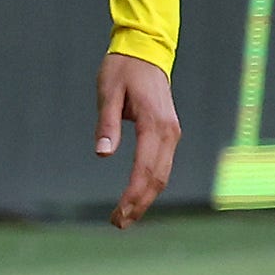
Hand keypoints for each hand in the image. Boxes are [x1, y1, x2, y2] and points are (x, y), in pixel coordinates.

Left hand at [93, 52, 176, 228]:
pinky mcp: (169, 132)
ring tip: (125, 217)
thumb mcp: (108, 92)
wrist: (146, 50)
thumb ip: (106, 124)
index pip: (144, 169)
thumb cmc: (123, 69)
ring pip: (162, 174)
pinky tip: (137, 197)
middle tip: (117, 224)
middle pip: (157, 178)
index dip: (131, 195)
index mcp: (154, 123)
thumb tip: (103, 154)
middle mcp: (169, 132)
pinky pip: (162, 165)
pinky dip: (151, 184)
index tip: (117, 214)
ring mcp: (172, 132)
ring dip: (145, 197)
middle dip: (139, 203)